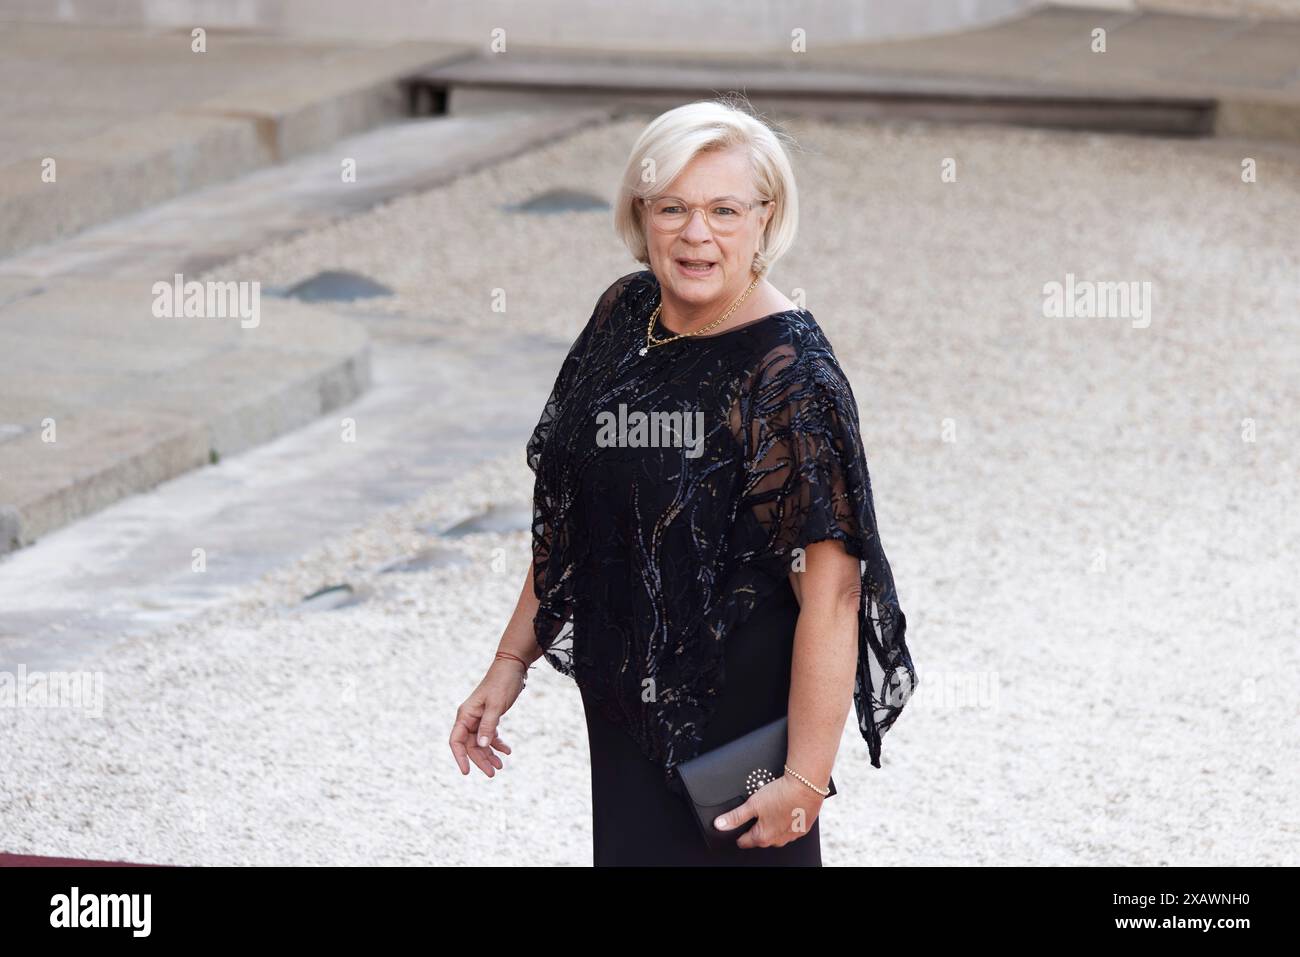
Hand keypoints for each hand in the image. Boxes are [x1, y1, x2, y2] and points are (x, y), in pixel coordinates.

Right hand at [449, 659, 524, 777]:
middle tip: (493, 773)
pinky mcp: (490, 716)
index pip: (456, 741)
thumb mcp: (497, 705)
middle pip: (470, 745)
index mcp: (466, 714)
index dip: (459, 757)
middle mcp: (469, 717)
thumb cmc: (503, 683)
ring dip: (489, 754)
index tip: (466, 772)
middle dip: (480, 760)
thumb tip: (481, 745)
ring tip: (500, 766)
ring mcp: (479, 717)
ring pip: (480, 742)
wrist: (513, 666)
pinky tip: (507, 751)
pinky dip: (497, 744)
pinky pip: (489, 735)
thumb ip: (488, 725)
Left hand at [713, 774, 823, 848]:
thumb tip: (720, 825)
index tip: (736, 826)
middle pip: (760, 838)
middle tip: (756, 811)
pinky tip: (785, 808)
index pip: (744, 842)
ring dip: (772, 824)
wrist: (806, 785)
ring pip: (776, 834)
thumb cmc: (781, 794)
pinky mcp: (803, 828)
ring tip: (771, 807)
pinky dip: (786, 821)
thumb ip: (735, 816)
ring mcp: (791, 835)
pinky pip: (790, 829)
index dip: (738, 832)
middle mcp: (778, 840)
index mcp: (763, 836)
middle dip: (755, 827)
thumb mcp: (753, 803)